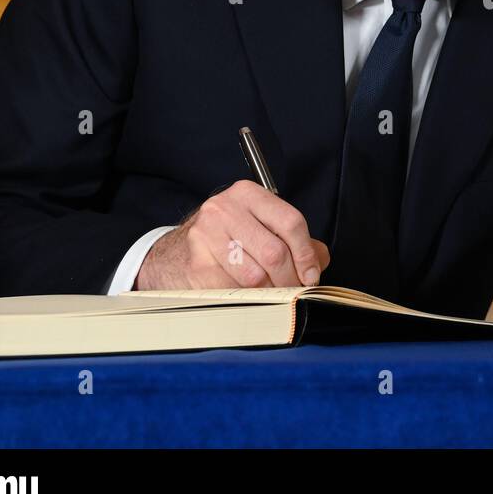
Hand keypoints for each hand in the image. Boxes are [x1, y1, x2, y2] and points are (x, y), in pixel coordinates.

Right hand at [135, 180, 329, 290]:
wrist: (173, 255)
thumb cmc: (226, 239)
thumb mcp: (259, 226)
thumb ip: (295, 239)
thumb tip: (319, 259)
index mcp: (247, 194)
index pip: (290, 221)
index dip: (306, 254)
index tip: (311, 274)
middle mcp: (224, 209)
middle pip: (274, 252)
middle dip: (291, 278)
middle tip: (295, 290)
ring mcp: (206, 236)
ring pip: (255, 276)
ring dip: (271, 292)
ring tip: (274, 294)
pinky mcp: (196, 264)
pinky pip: (234, 290)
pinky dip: (248, 299)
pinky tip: (248, 296)